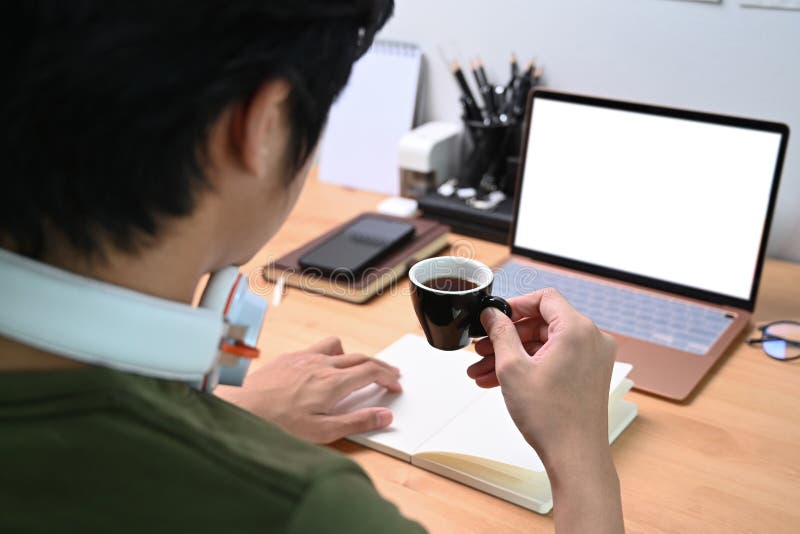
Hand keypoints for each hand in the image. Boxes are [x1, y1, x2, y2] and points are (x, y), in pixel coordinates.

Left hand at [217, 337, 400, 443]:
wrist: (241, 409)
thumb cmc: (278, 423)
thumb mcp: (323, 432)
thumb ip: (357, 422)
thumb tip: (384, 416)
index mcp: (333, 382)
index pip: (371, 371)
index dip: (388, 377)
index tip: (395, 385)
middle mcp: (321, 364)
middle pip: (360, 357)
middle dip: (379, 366)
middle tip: (389, 375)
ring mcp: (304, 358)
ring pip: (338, 347)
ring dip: (353, 355)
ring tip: (356, 367)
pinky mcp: (289, 358)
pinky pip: (317, 348)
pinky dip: (330, 354)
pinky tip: (323, 367)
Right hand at [467, 288, 615, 455]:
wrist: (574, 456)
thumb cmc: (551, 417)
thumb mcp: (513, 368)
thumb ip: (501, 333)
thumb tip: (492, 314)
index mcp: (577, 329)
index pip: (545, 298)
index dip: (515, 305)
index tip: (495, 317)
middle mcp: (591, 339)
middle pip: (542, 323)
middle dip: (508, 336)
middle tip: (482, 348)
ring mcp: (592, 358)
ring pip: (545, 344)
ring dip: (513, 354)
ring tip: (483, 370)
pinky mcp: (589, 375)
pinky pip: (555, 359)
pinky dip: (530, 366)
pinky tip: (500, 380)